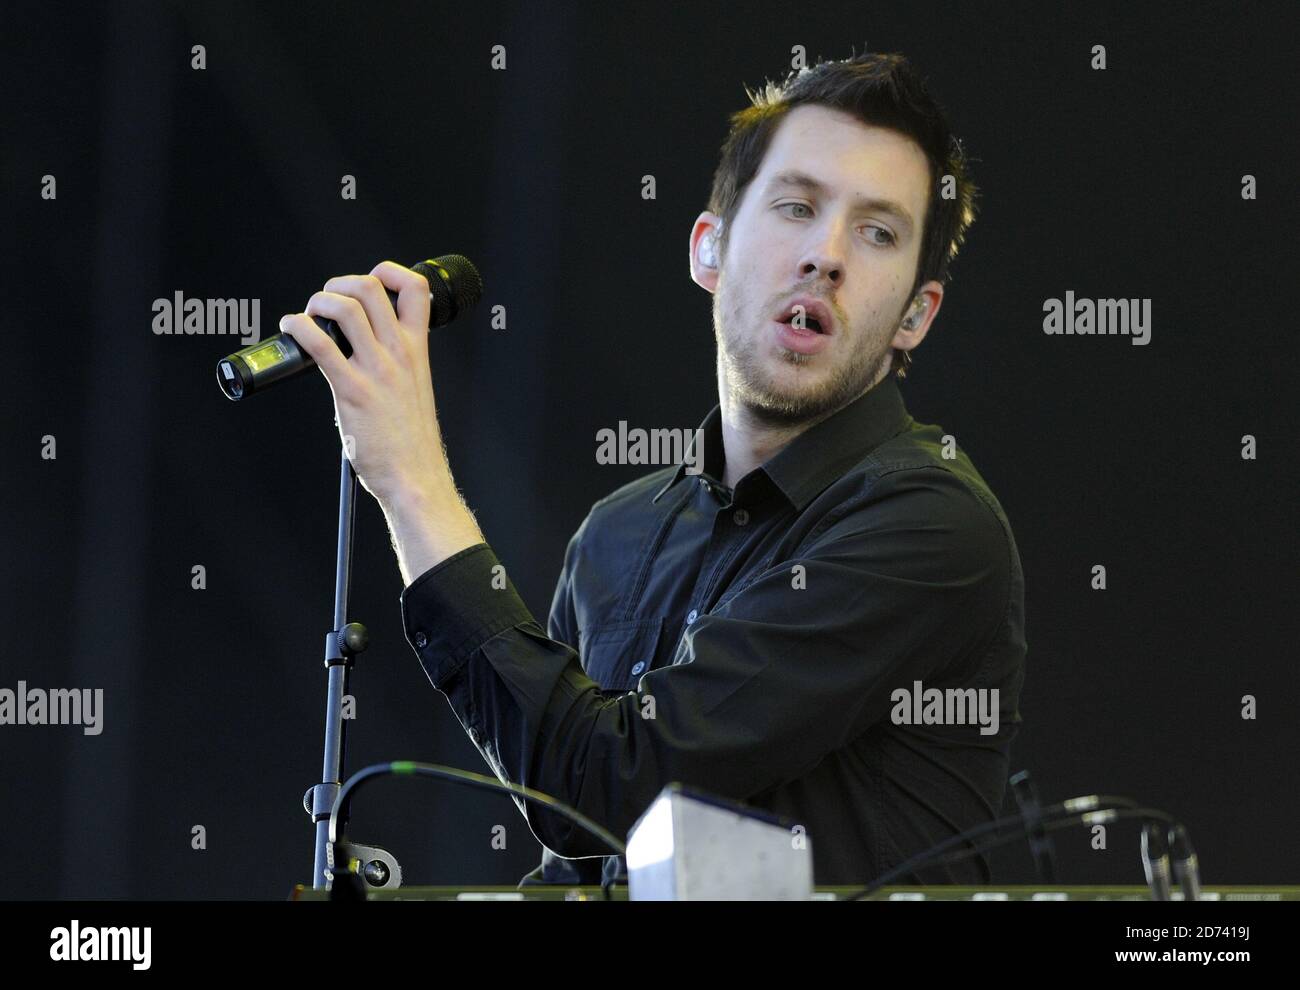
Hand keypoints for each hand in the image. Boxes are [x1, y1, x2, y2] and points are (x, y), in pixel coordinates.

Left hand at [279, 261, 447, 508]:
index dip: (389, 273)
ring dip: (317, 303)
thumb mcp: (415, 389)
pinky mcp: (352, 391)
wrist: (415, 477)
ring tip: (307, 316)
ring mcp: (376, 370)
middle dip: (340, 284)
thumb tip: (361, 352)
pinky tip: (292, 330)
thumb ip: (396, 365)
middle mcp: (399, 354)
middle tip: (327, 302)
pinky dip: (298, 328)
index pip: (416, 290)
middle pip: (371, 288)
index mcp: (417, 350)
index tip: (371, 281)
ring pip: (345, 308)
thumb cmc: (412, 441)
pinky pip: (320, 344)